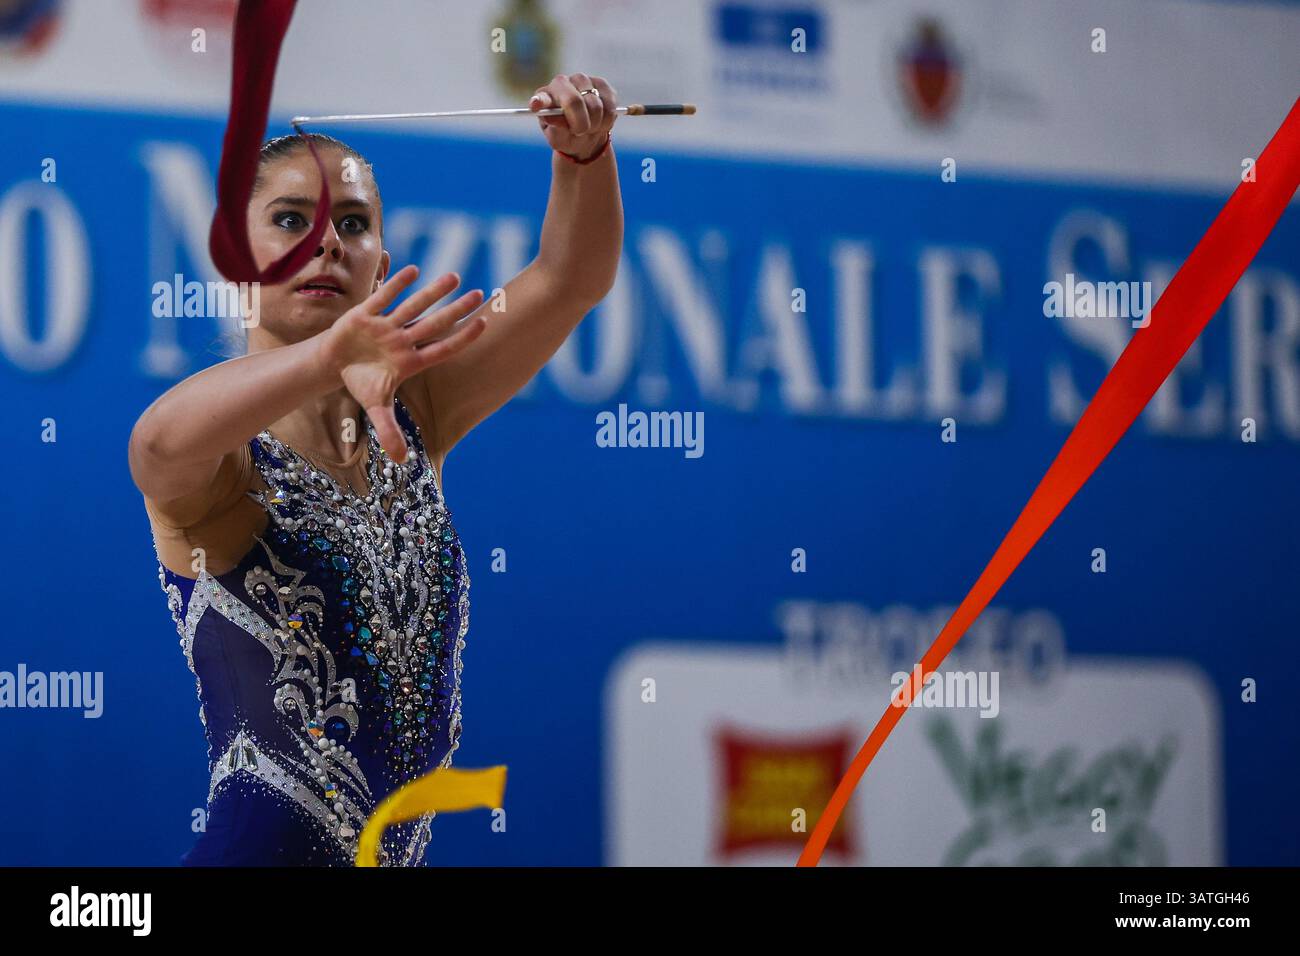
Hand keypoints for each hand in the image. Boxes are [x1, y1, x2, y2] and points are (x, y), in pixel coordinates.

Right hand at [318, 265, 486, 462]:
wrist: (336, 363)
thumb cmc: (362, 382)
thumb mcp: (376, 407)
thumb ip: (389, 431)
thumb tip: (403, 460)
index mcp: (411, 360)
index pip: (443, 348)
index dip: (463, 338)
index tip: (484, 324)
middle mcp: (404, 340)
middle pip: (436, 323)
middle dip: (457, 310)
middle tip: (482, 294)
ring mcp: (387, 326)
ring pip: (414, 305)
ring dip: (434, 291)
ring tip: (456, 276)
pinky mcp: (366, 314)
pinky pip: (384, 297)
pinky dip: (396, 284)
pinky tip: (414, 270)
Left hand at [529, 72, 617, 159]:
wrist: (586, 135)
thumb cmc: (567, 136)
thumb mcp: (558, 139)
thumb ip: (555, 130)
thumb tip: (552, 118)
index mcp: (545, 97)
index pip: (542, 98)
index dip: (539, 101)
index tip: (535, 106)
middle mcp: (562, 83)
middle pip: (574, 101)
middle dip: (581, 123)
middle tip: (581, 132)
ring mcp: (582, 80)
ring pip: (595, 106)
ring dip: (595, 124)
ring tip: (590, 128)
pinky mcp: (601, 84)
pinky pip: (610, 106)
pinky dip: (607, 121)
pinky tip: (600, 122)